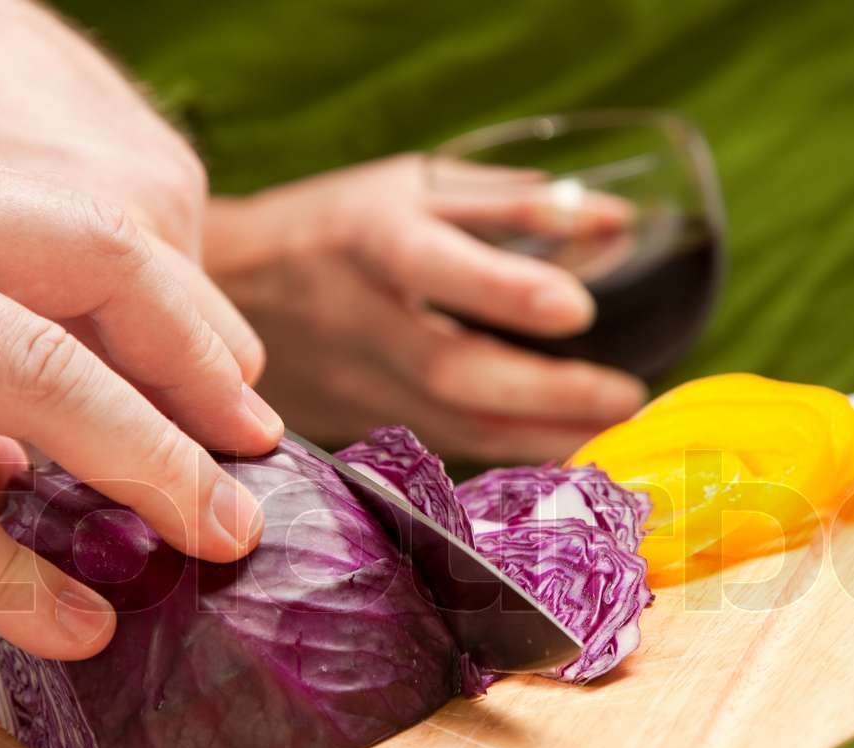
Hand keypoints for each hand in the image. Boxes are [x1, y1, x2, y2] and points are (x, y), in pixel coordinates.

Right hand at [0, 124, 283, 659]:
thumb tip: (47, 455)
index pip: (93, 234)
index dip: (188, 324)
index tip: (242, 398)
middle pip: (93, 283)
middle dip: (192, 391)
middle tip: (250, 476)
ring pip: (37, 380)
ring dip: (143, 467)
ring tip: (207, 537)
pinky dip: (14, 576)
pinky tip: (70, 620)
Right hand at [204, 155, 648, 463]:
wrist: (226, 291)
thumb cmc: (334, 225)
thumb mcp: (411, 187)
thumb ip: (513, 206)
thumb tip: (618, 222)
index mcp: (372, 241)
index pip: (437, 268)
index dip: (506, 290)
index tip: (578, 308)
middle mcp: (363, 319)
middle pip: (451, 371)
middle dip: (546, 393)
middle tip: (627, 399)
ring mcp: (358, 384)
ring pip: (454, 425)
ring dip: (543, 437)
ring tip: (616, 433)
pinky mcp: (364, 426)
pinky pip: (446, 448)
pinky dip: (511, 454)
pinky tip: (567, 452)